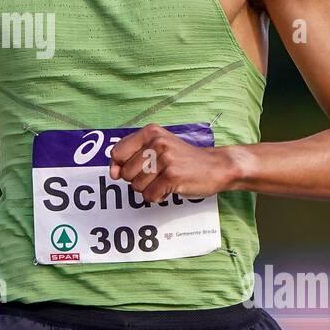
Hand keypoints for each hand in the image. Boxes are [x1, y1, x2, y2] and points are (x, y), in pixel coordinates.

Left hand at [108, 124, 239, 200]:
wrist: (216, 166)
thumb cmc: (183, 159)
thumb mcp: (158, 147)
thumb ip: (133, 155)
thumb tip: (113, 173)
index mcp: (150, 132)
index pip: (117, 152)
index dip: (118, 166)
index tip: (128, 171)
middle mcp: (156, 143)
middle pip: (126, 173)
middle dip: (137, 180)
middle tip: (156, 175)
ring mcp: (165, 159)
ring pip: (137, 186)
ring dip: (148, 189)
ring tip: (164, 181)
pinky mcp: (173, 176)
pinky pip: (150, 196)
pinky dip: (157, 197)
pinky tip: (169, 189)